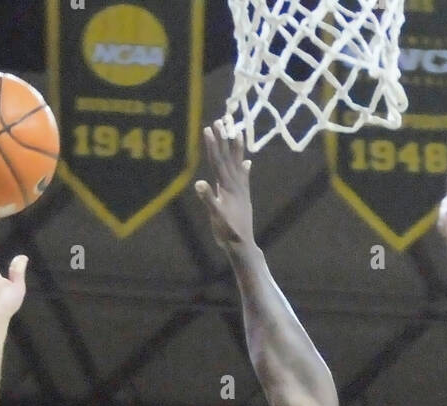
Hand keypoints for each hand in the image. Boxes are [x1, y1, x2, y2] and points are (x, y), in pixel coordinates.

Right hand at [195, 122, 254, 251]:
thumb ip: (208, 199)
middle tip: (222, 119)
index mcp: (227, 187)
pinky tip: (248, 162)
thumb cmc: (227, 233)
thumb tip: (199, 184)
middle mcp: (235, 184)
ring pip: (238, 163)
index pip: (218, 161)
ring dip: (236, 147)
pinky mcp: (244, 196)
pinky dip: (245, 168)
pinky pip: (244, 177)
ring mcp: (241, 189)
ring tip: (237, 131)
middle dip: (224, 138)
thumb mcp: (216, 217)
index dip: (213, 145)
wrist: (243, 244)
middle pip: (228, 157)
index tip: (209, 128)